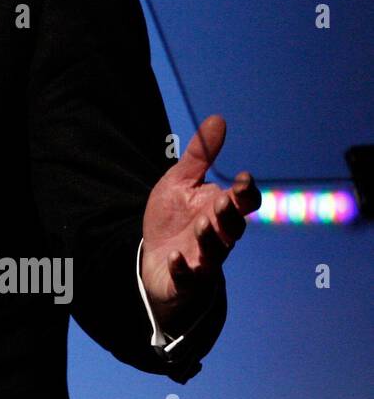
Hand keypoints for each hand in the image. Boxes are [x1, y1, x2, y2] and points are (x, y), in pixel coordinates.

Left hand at [141, 115, 260, 335]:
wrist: (153, 258)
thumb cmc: (174, 218)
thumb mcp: (181, 183)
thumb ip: (200, 156)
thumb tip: (218, 119)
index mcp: (220, 210)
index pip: (244, 203)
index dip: (246, 193)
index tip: (243, 178)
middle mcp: (217, 236)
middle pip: (233, 227)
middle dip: (230, 215)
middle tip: (223, 201)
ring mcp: (203, 260)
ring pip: (215, 253)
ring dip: (211, 239)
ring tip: (203, 224)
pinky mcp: (184, 279)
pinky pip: (188, 278)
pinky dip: (183, 269)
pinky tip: (175, 257)